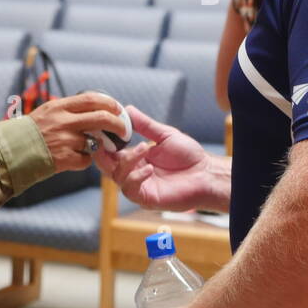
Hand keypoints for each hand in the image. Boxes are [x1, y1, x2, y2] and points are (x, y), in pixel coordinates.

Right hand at [27, 91, 130, 172]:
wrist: (8, 152)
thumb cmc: (27, 133)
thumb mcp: (45, 113)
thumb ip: (67, 111)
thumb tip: (92, 109)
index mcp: (59, 107)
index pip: (92, 99)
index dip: (109, 103)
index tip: (117, 109)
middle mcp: (63, 121)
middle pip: (101, 118)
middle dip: (117, 124)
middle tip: (124, 130)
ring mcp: (64, 140)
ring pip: (94, 142)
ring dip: (96, 146)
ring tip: (87, 148)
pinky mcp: (64, 158)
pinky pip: (85, 160)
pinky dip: (84, 161)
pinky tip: (73, 160)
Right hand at [94, 106, 216, 210]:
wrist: (206, 174)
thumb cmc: (189, 156)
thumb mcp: (164, 135)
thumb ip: (144, 124)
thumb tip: (127, 109)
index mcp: (135, 158)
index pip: (110, 151)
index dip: (103, 141)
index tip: (101, 127)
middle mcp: (133, 172)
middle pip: (105, 165)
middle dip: (103, 152)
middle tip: (107, 140)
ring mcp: (138, 186)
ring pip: (116, 176)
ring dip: (128, 160)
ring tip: (145, 148)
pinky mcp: (145, 198)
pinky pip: (130, 189)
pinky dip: (136, 176)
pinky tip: (150, 168)